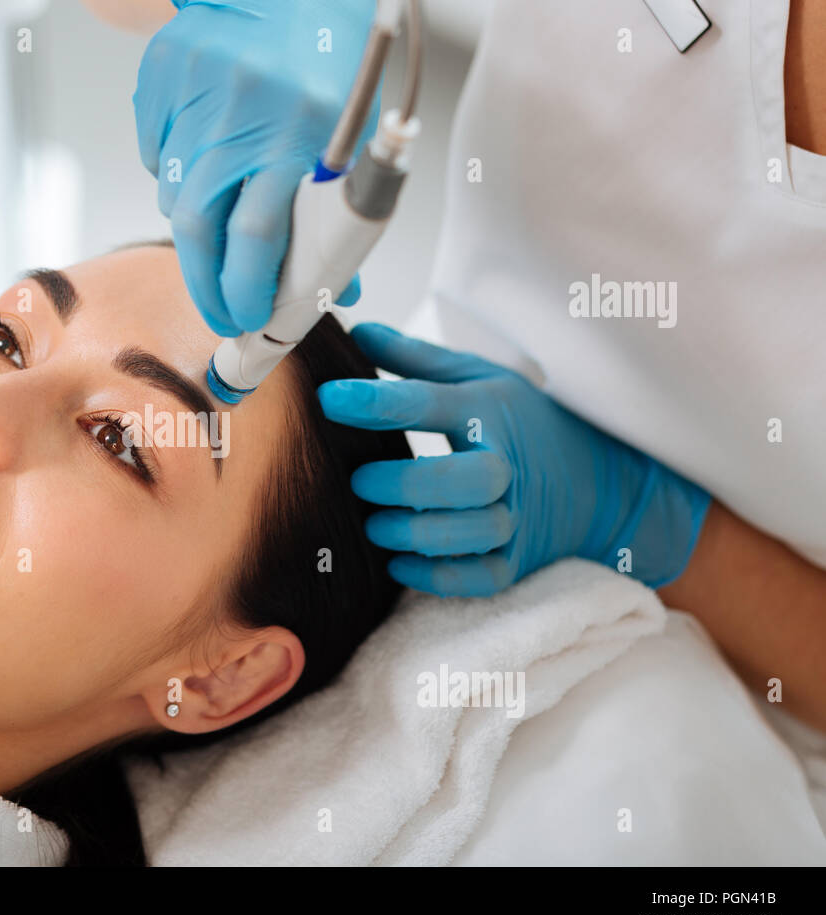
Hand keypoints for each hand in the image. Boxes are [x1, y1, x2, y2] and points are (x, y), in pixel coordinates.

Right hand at [133, 0, 376, 336]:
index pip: (256, 239)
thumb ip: (339, 214)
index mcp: (297, 134)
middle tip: (220, 310)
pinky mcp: (161, 78)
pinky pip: (155, 154)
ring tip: (226, 210)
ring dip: (197, 223)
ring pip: (174, 196)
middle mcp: (240, 115)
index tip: (247, 320)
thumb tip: (336, 291)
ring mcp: (193, 94)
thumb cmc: (330, 64)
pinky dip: (176, 171)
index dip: (245, 291)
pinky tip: (207, 150)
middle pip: (198, 229)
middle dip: (206, 284)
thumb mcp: (352, 137)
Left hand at [317, 323, 711, 595]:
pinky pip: (480, 578)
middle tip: (360, 480)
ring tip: (374, 525)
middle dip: (408, 483)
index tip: (329, 398)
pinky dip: (438, 576)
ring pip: (474, 533)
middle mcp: (507, 467)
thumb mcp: (474, 378)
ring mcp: (516, 518)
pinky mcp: (516, 562)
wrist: (594, 480)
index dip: (377, 401)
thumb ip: (412, 359)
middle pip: (468, 480)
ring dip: (417, 533)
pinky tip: (399, 563)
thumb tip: (356, 326)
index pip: (431, 403)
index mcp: (488, 412)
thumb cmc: (516, 421)